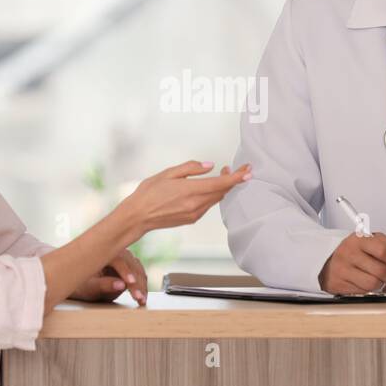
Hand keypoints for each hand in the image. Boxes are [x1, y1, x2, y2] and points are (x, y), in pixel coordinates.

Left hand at [68, 249, 147, 305]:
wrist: (81, 285)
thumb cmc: (81, 286)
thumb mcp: (89, 288)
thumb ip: (104, 285)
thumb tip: (121, 285)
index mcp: (103, 252)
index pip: (119, 261)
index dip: (125, 272)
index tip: (130, 283)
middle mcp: (116, 252)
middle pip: (132, 265)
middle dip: (137, 283)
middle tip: (139, 298)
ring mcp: (125, 258)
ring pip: (138, 270)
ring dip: (142, 285)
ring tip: (142, 300)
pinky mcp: (130, 266)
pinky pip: (140, 274)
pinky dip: (142, 285)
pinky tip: (142, 296)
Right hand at [119, 160, 250, 239]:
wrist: (137, 216)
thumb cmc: (148, 192)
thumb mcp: (168, 173)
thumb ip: (191, 168)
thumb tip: (210, 166)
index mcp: (191, 190)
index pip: (221, 184)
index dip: (237, 177)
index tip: (248, 170)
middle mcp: (196, 204)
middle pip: (222, 192)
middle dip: (231, 180)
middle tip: (232, 167)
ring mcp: (194, 214)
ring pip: (216, 199)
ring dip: (222, 188)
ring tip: (221, 175)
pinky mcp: (192, 219)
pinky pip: (207, 205)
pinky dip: (212, 195)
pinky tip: (207, 188)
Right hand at [318, 232, 385, 293]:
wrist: (329, 262)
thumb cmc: (355, 252)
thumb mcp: (371, 241)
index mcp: (359, 239)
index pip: (384, 250)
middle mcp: (349, 253)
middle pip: (381, 270)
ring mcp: (343, 269)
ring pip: (373, 283)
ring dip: (381, 285)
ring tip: (380, 281)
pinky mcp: (339, 283)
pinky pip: (363, 292)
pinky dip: (370, 290)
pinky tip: (368, 284)